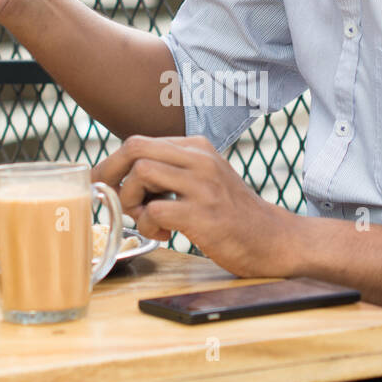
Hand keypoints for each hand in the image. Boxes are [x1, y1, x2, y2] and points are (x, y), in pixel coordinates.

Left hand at [92, 134, 300, 277]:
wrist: (273, 239)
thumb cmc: (231, 214)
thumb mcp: (204, 179)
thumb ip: (171, 171)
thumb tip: (121, 176)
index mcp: (197, 147)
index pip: (138, 142)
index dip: (113, 166)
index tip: (108, 187)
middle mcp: (200, 159)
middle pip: (134, 147)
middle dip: (110, 175)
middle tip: (111, 201)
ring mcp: (203, 185)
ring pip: (140, 173)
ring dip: (132, 202)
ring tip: (149, 220)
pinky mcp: (203, 214)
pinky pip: (154, 211)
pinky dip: (149, 226)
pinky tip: (166, 234)